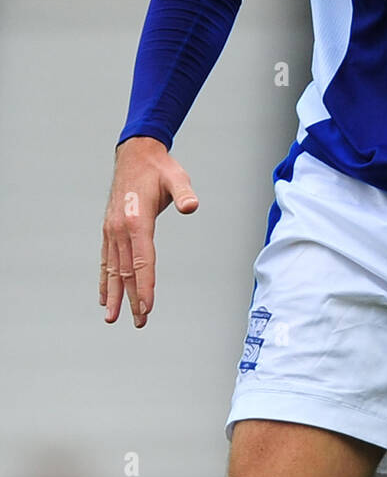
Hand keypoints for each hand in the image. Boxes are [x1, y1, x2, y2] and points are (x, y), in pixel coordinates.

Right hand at [100, 137, 198, 328]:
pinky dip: (105, 279)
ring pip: (113, 269)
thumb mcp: (177, 177)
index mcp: (136, 219)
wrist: (134, 154)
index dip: (145, 285)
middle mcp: (120, 228)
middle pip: (127, 270)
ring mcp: (112, 230)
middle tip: (140, 322)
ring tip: (114, 318)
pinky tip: (105, 297)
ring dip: (115, 295)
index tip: (147, 306)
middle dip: (133, 298)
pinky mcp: (109, 230)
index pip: (142, 260)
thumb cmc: (159, 168)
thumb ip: (184, 193)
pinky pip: (106, 260)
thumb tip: (192, 206)